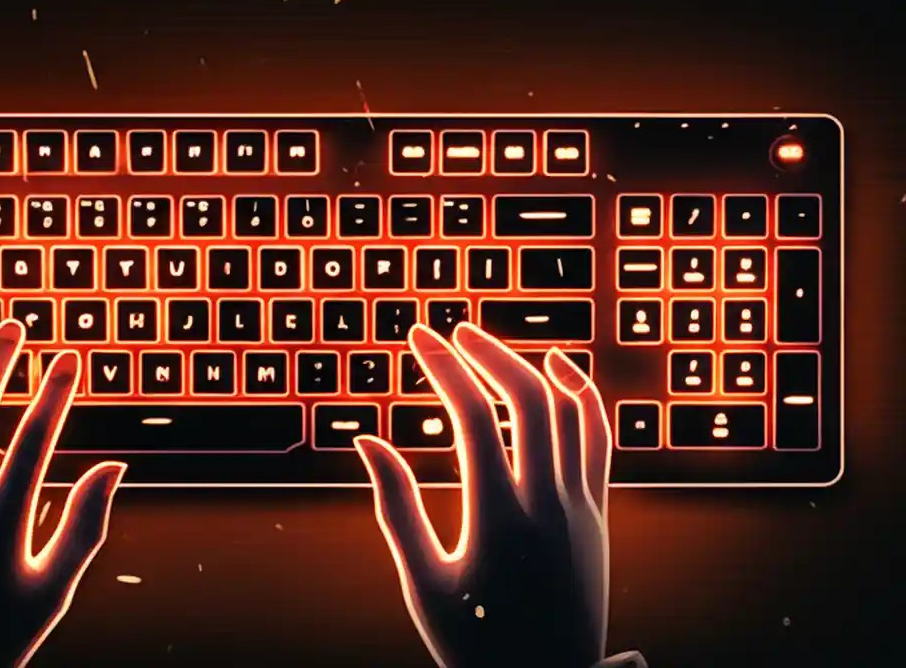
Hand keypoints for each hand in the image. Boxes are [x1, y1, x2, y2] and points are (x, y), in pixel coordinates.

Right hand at [355, 323, 611, 667]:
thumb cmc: (474, 645)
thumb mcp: (422, 583)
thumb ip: (395, 507)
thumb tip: (368, 440)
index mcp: (497, 520)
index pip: (471, 417)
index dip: (444, 368)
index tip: (418, 338)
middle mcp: (547, 505)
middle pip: (527, 398)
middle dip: (487, 352)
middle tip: (450, 330)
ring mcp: (581, 508)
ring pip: (569, 411)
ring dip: (530, 366)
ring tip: (490, 346)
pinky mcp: (597, 516)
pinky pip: (597, 439)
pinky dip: (582, 396)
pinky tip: (558, 371)